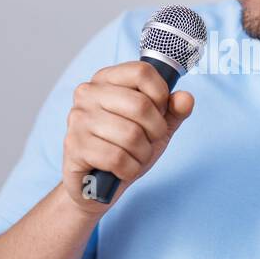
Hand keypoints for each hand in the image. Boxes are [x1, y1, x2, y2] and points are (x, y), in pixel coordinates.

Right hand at [61, 61, 193, 213]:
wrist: (95, 186)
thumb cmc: (125, 149)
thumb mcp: (155, 126)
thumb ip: (173, 110)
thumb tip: (185, 98)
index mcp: (106, 79)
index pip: (142, 72)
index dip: (160, 95)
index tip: (159, 112)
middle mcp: (87, 93)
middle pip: (140, 105)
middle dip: (155, 131)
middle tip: (148, 141)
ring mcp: (78, 119)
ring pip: (130, 135)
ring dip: (142, 154)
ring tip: (134, 157)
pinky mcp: (74, 146)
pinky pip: (116, 158)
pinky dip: (129, 169)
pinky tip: (122, 170)